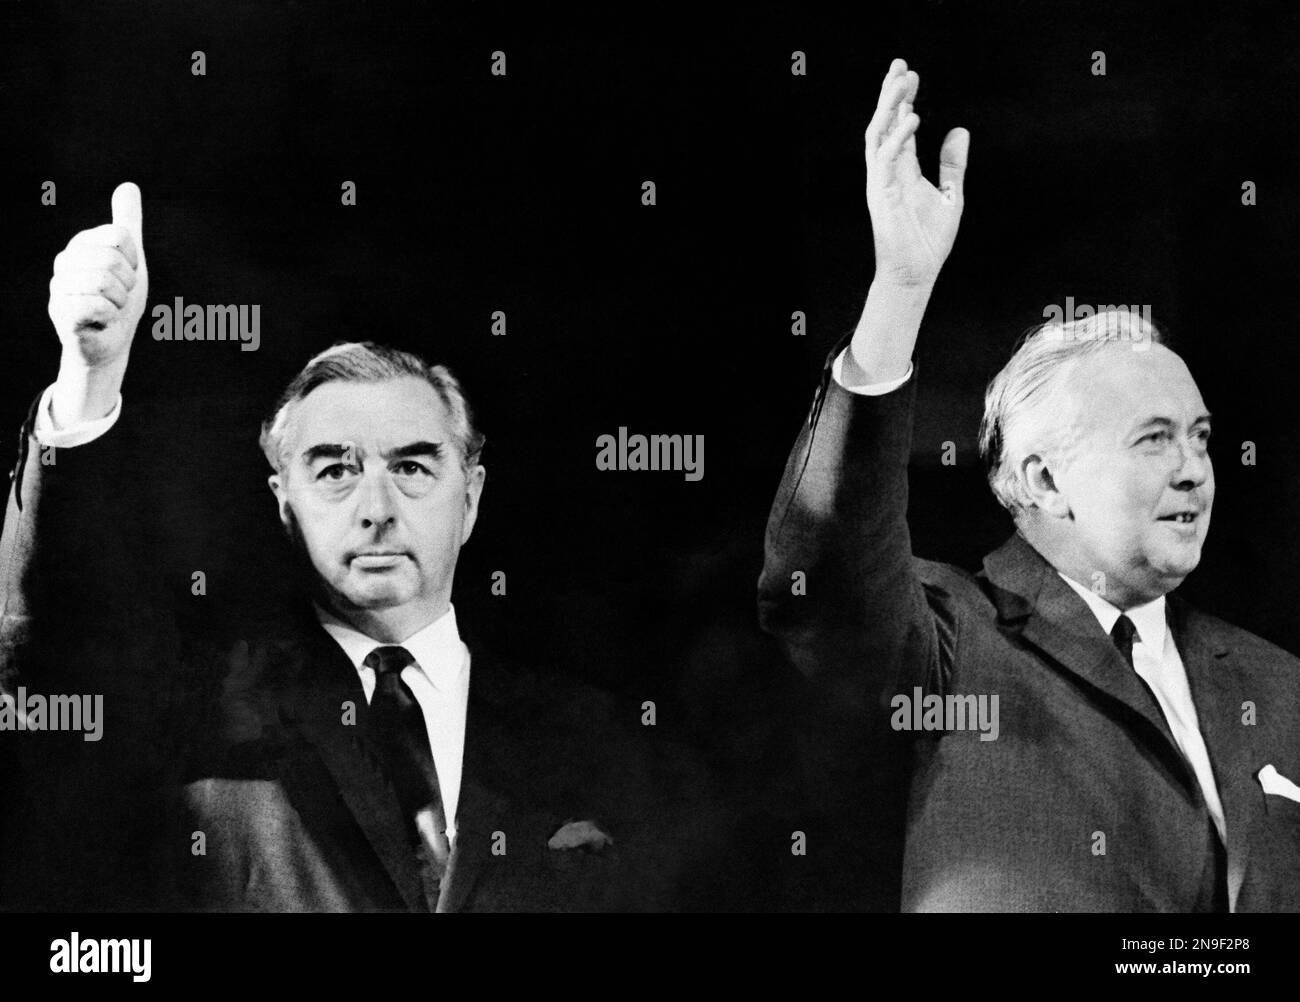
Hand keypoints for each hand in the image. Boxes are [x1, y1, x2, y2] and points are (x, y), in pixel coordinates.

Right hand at [48, 182, 147, 369]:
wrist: (111, 343)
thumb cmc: (119, 300)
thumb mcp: (130, 258)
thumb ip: (127, 223)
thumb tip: (128, 185)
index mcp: (80, 245)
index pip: (120, 236)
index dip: (134, 260)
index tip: (127, 275)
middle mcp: (64, 263)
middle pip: (112, 258)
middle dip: (128, 283)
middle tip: (119, 297)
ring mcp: (59, 288)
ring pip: (105, 282)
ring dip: (120, 301)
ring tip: (111, 309)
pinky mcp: (62, 314)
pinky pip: (97, 304)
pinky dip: (111, 316)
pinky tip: (102, 321)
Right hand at [865, 59, 968, 288]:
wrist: (917, 272)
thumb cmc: (929, 240)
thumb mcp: (950, 194)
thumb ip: (952, 164)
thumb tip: (960, 130)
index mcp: (903, 170)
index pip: (899, 127)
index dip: (904, 100)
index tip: (912, 75)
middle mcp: (888, 171)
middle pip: (885, 123)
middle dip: (891, 93)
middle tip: (901, 65)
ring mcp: (882, 181)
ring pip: (878, 134)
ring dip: (888, 107)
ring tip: (902, 81)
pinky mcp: (881, 194)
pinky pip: (884, 159)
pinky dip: (896, 137)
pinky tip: (912, 118)